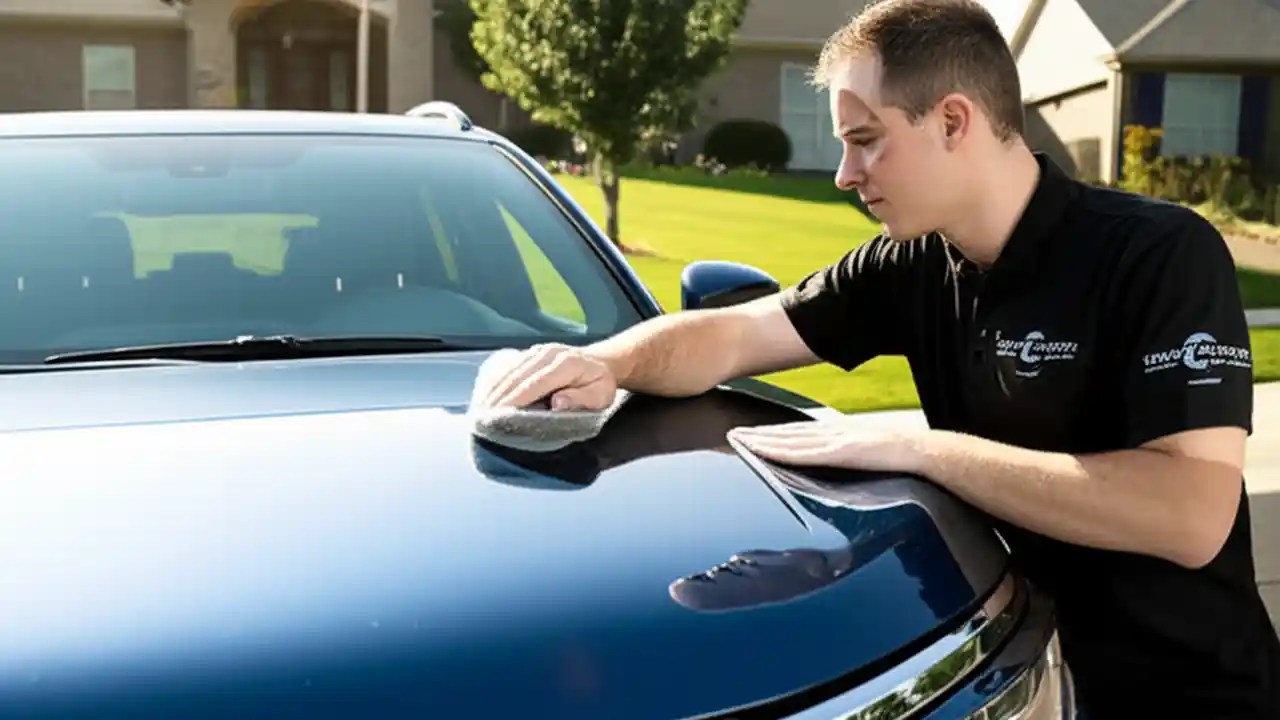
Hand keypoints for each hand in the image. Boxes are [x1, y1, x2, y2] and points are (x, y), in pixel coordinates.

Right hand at [484, 343, 618, 410]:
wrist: (598, 363)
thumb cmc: (599, 385)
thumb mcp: (600, 396)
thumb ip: (581, 399)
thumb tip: (557, 403)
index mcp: (567, 364)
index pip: (536, 382)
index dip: (517, 398)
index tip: (501, 415)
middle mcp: (549, 353)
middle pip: (517, 375)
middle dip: (499, 396)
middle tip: (484, 418)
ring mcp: (537, 351)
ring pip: (509, 369)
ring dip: (493, 389)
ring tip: (480, 410)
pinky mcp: (528, 353)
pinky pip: (507, 365)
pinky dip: (494, 380)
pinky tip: (483, 394)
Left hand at [727, 419, 929, 474]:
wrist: (919, 451)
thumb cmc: (897, 454)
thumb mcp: (865, 451)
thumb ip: (846, 455)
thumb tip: (835, 463)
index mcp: (837, 432)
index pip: (797, 432)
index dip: (772, 432)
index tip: (751, 432)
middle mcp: (831, 433)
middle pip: (787, 433)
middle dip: (759, 434)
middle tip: (734, 433)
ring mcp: (834, 441)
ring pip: (789, 440)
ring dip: (763, 440)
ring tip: (740, 440)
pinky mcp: (839, 452)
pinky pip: (804, 453)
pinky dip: (782, 452)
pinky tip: (766, 451)